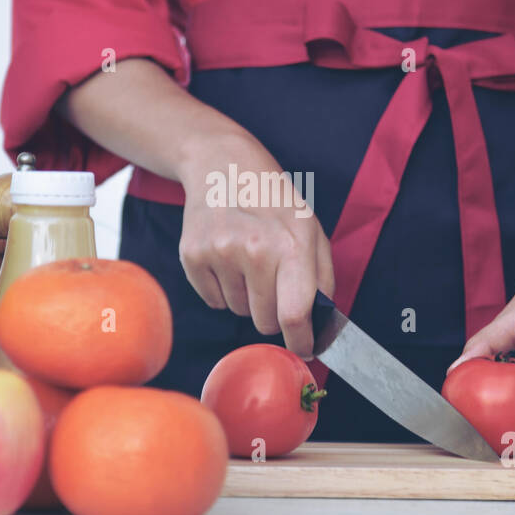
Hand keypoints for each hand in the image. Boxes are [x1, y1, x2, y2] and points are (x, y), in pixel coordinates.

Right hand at [176, 133, 334, 358]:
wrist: (224, 166)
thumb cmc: (275, 202)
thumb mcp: (311, 229)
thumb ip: (322, 279)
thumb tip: (320, 327)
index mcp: (291, 244)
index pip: (293, 314)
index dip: (300, 341)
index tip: (304, 348)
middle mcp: (254, 249)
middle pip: (265, 321)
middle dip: (273, 312)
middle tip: (272, 280)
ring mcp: (220, 252)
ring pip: (238, 312)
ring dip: (247, 297)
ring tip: (248, 259)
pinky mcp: (193, 255)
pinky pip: (213, 301)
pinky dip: (223, 289)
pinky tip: (227, 257)